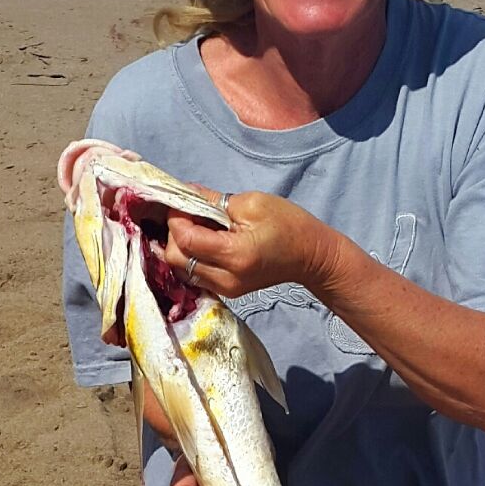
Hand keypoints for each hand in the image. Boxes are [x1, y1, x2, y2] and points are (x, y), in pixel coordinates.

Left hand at [161, 190, 343, 300]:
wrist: (310, 256)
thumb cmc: (287, 224)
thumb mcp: (251, 203)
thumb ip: (212, 201)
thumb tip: (184, 193)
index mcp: (235, 254)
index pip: (185, 239)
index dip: (176, 218)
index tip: (182, 202)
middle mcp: (226, 278)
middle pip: (176, 259)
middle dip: (174, 234)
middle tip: (189, 215)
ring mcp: (225, 289)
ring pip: (181, 269)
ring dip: (181, 246)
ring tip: (198, 228)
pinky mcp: (226, 291)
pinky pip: (194, 275)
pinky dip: (191, 257)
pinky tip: (204, 243)